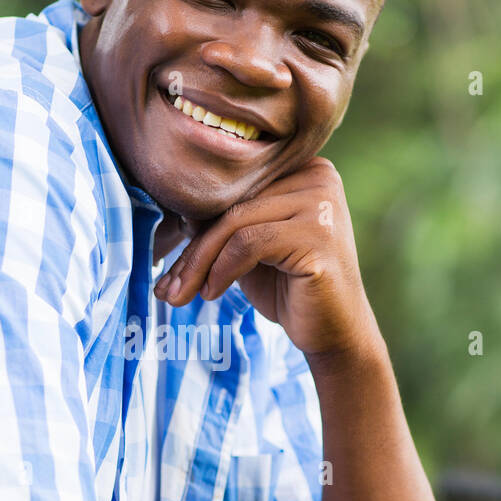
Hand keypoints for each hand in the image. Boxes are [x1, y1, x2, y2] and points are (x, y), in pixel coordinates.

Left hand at [154, 156, 381, 360]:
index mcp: (303, 167)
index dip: (195, 224)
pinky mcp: (318, 236)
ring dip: (198, 263)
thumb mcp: (250, 248)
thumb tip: (177, 212)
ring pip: (235, 223)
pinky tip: (212, 292)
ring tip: (181, 294)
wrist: (334, 333)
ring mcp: (321, 203)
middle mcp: (318, 175)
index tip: (168, 264)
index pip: (235, 187)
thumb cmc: (290, 288)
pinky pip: (249, 243)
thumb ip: (224, 222)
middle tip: (166, 287)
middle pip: (232, 203)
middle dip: (192, 249)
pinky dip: (222, 269)